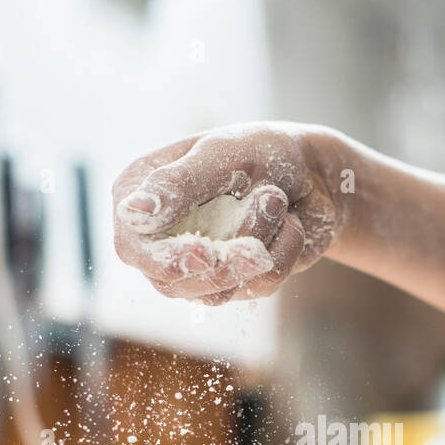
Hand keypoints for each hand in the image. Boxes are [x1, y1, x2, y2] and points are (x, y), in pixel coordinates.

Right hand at [112, 123, 343, 305]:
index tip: (204, 253)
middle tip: (258, 247)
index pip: (133, 246)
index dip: (164, 258)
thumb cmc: (259, 151)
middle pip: (172, 283)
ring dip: (257, 245)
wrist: (313, 172)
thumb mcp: (219, 156)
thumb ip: (177, 185)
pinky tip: (290, 222)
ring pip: (216, 293)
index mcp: (141, 199)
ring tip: (277, 198)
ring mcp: (198, 267)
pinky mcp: (235, 282)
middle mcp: (162, 239)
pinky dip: (282, 253)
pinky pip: (256, 288)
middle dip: (222, 265)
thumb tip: (131, 214)